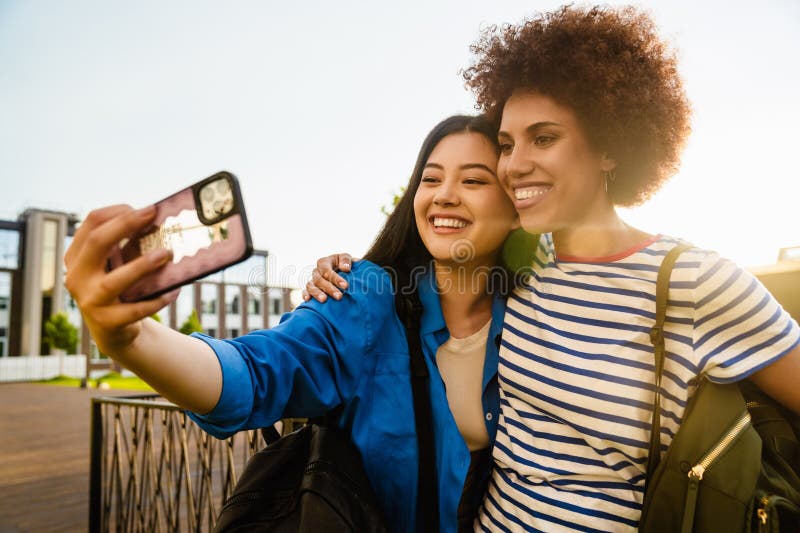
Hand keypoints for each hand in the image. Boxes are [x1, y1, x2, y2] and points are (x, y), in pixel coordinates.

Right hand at [64, 204, 178, 356]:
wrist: (115, 331)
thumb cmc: (121, 288)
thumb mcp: (119, 264)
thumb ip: (130, 245)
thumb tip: (161, 223)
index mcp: (77, 256)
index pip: (91, 223)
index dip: (119, 212)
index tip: (148, 209)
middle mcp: (77, 276)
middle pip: (97, 242)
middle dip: (125, 224)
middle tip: (153, 216)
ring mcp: (90, 301)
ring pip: (114, 280)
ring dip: (142, 265)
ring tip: (166, 253)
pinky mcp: (107, 322)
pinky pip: (135, 310)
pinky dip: (157, 300)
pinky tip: (173, 291)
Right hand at [302, 253, 353, 301]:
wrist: (344, 272)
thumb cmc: (345, 265)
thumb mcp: (347, 258)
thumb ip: (346, 260)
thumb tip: (345, 268)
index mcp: (324, 262)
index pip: (327, 270)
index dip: (335, 278)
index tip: (345, 286)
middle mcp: (317, 271)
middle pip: (319, 279)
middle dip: (329, 288)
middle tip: (339, 296)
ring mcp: (312, 280)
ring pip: (310, 286)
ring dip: (317, 293)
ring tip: (324, 300)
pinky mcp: (310, 289)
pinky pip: (305, 291)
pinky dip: (305, 295)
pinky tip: (308, 300)